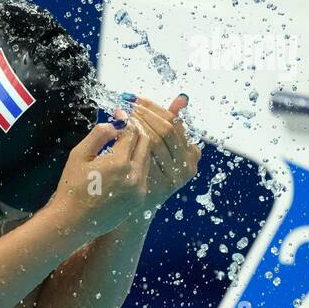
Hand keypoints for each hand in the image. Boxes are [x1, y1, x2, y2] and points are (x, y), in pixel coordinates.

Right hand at [47, 117, 151, 237]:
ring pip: (147, 159)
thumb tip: (114, 125)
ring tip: (124, 144)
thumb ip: (98, 135)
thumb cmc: (72, 188)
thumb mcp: (78, 155)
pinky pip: (144, 175)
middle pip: (145, 143)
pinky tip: (124, 164)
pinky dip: (137, 164)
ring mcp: (139, 189)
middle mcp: (135, 176)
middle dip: (136, 131)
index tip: (119, 116)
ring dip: (139, 147)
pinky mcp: (139, 200)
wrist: (73, 222)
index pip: (132, 132)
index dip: (126, 121)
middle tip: (125, 126)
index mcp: (119, 162)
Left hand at [120, 95, 201, 211]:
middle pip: (166, 130)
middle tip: (126, 104)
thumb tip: (182, 97)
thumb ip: (170, 125)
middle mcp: (186, 168)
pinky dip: (131, 142)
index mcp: (190, 156)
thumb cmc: (145, 174)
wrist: (133, 210)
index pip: (174, 122)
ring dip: (136, 124)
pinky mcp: (157, 186)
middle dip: (144, 114)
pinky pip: (143, 156)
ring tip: (121, 115)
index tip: (136, 99)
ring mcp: (173, 178)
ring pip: (155, 140)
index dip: (154, 108)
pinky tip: (118, 133)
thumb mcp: (161, 149)